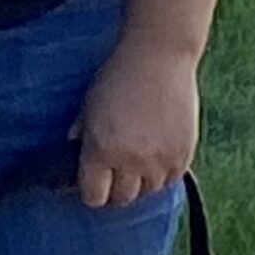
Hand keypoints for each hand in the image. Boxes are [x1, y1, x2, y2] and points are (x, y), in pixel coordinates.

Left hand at [72, 31, 198, 208]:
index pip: (94, 196)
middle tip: (111, 173)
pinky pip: (170, 180)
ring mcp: (160, 161)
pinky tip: (155, 152)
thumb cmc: (118, 76)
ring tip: (135, 158)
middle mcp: (132, 161)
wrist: (158, 55)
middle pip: (121, 199)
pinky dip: (161, 173)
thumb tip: (70, 161)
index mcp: (102, 149)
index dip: (90, 190)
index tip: (90, 183)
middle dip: (113, 189)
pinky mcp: (183, 156)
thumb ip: (81, 138)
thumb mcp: (88, 107)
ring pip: (147, 192)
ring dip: (139, 182)